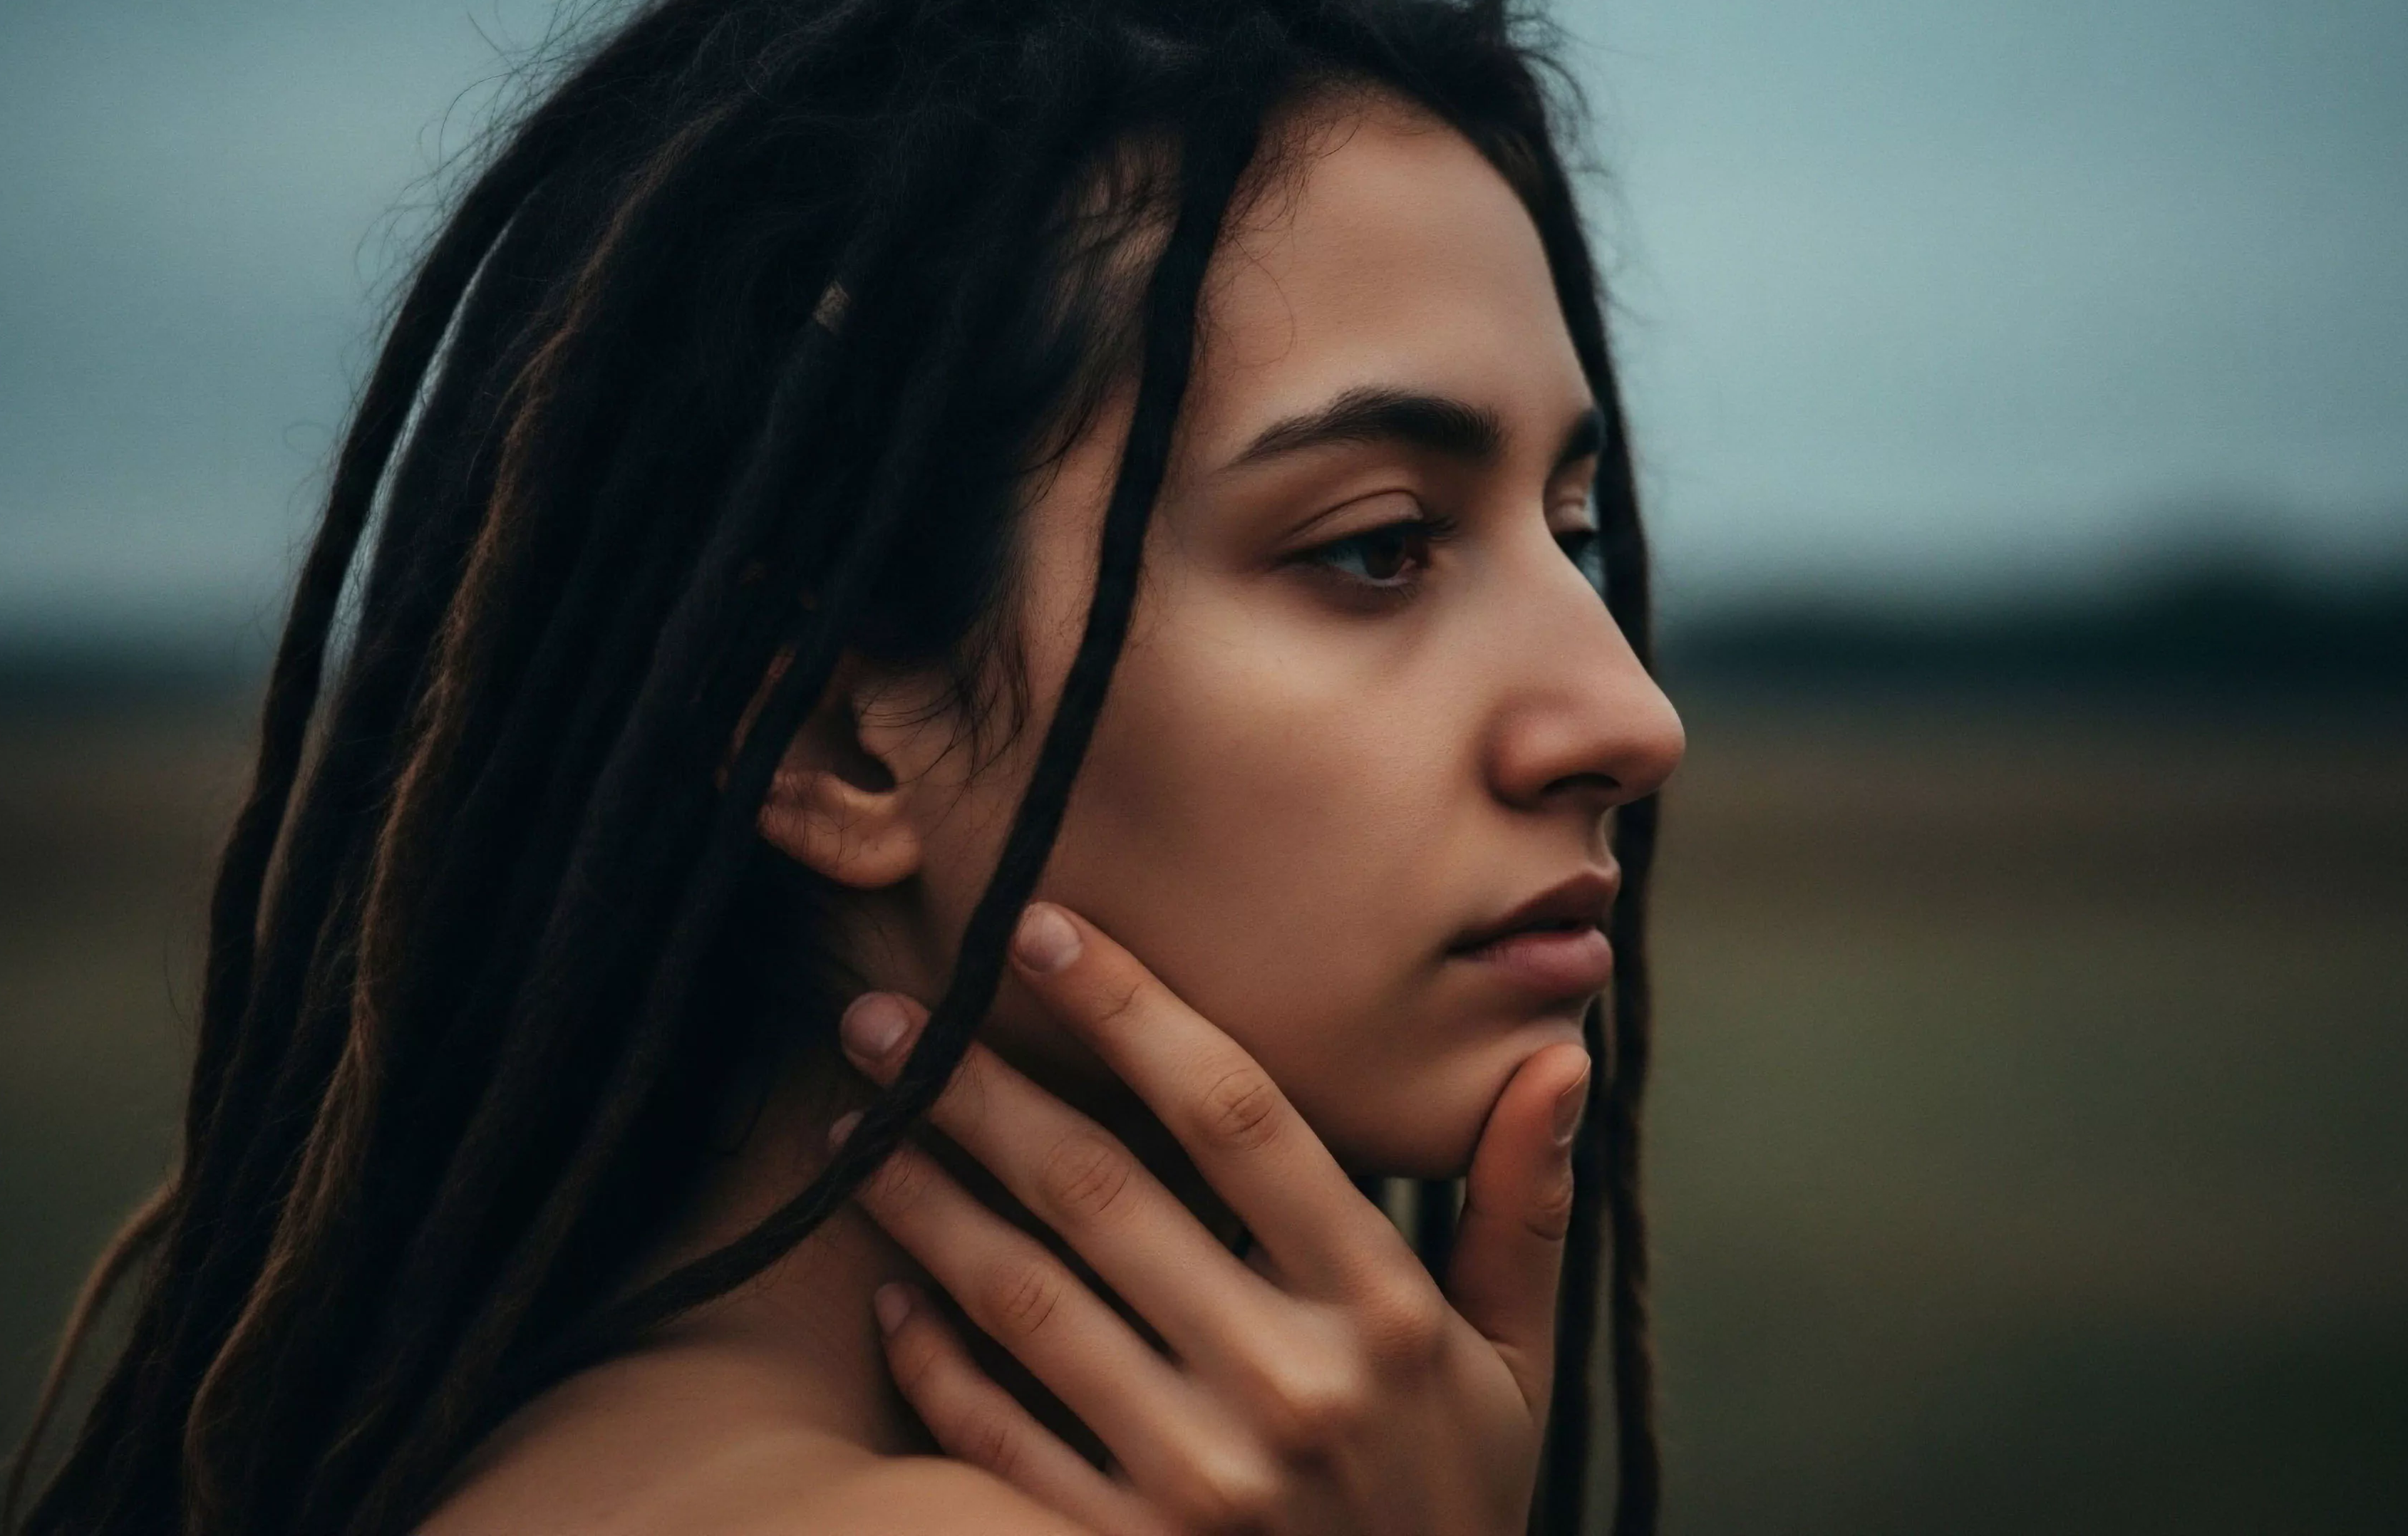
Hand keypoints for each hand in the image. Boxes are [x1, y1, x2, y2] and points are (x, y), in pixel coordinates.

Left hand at [832, 901, 1591, 1535]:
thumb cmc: (1459, 1497)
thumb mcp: (1517, 1362)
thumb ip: (1521, 1210)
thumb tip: (1555, 1059)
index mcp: (1381, 1309)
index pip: (1237, 1116)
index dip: (1132, 1010)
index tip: (1042, 928)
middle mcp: (1286, 1382)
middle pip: (1100, 1190)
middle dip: (976, 1085)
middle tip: (884, 1011)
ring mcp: (1198, 1476)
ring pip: (1025, 1299)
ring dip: (924, 1199)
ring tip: (852, 1125)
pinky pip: (999, 1438)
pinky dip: (933, 1360)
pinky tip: (887, 1288)